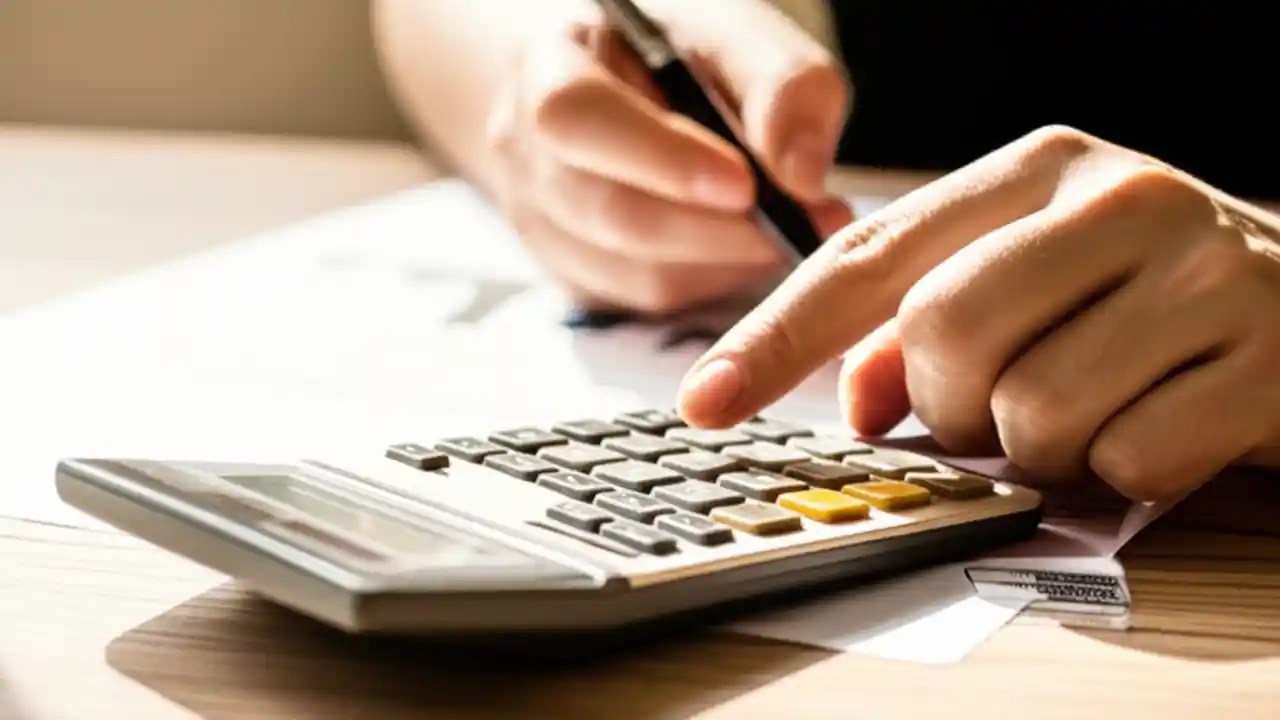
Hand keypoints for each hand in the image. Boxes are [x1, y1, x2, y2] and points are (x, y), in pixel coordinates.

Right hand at [482, 0, 852, 314]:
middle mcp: (526, 153)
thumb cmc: (676, 52)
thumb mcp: (734, 32)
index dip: (662, 160)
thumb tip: (803, 177)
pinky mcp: (574, 276)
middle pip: (613, 214)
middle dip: (722, 230)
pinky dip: (712, 281)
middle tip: (807, 221)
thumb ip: (781, 83)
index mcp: (549, 68)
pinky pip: (648, 303)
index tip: (747, 184)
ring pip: (638, 275)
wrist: (616, 85)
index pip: (579, 119)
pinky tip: (742, 244)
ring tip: (787, 226)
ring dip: (728, 260)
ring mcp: (541, 224)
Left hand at [677, 125, 1279, 501]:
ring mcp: (1200, 273)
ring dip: (1039, 447)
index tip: (707, 401)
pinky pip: (1127, 462)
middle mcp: (1115, 199)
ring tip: (1091, 409)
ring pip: (1031, 412)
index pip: (867, 258)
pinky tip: (1156, 424)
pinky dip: (1120, 473)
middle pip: (942, 335)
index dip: (775, 338)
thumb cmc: (1141, 296)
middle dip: (946, 405)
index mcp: (1035, 170)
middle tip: (992, 405)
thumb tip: (852, 397)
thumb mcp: (1029, 278)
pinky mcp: (1264, 358)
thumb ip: (921, 329)